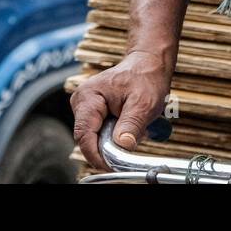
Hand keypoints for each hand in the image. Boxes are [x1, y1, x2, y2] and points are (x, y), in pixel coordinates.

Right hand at [70, 49, 172, 169]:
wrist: (148, 64)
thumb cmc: (145, 77)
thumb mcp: (143, 103)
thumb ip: (131, 125)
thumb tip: (122, 146)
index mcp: (88, 97)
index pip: (84, 135)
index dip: (97, 155)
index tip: (113, 165)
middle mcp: (82, 102)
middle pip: (89, 139)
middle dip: (109, 147)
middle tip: (132, 142)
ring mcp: (86, 108)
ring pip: (96, 138)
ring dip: (114, 141)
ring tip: (134, 127)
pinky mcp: (94, 113)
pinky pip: (101, 133)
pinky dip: (116, 135)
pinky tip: (129, 125)